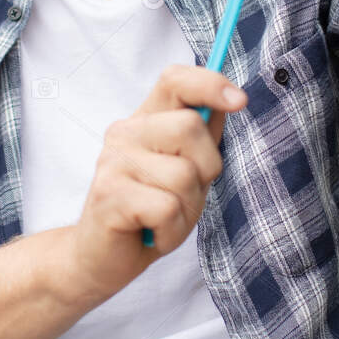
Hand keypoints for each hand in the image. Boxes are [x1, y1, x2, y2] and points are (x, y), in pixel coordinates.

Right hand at [67, 64, 246, 301]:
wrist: (99, 258)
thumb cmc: (149, 213)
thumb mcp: (185, 171)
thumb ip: (202, 136)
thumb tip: (232, 99)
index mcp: (145, 121)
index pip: (175, 80)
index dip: (209, 83)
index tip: (239, 101)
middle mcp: (125, 133)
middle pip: (190, 127)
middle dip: (205, 168)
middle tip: (183, 194)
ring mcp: (113, 162)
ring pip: (184, 174)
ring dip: (187, 210)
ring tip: (164, 220)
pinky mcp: (109, 195)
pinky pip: (168, 208)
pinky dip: (172, 231)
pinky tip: (154, 234)